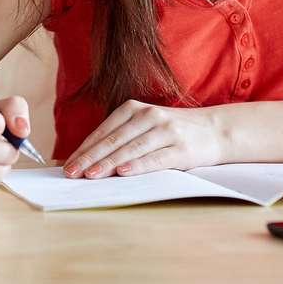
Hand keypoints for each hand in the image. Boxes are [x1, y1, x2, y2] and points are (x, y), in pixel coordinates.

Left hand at [63, 100, 226, 177]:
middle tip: (72, 173)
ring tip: (91, 175)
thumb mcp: (145, 125)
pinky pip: (155, 158)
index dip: (84, 148)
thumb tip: (89, 158)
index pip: (103, 131)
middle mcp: (147, 116)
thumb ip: (121, 137)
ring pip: (130, 148)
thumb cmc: (172, 131)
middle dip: (90, 157)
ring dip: (108, 163)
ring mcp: (165, 131)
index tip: (67, 165)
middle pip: (113, 139)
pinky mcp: (181, 148)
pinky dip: (138, 165)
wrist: (215, 130)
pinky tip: (123, 172)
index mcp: (134, 108)